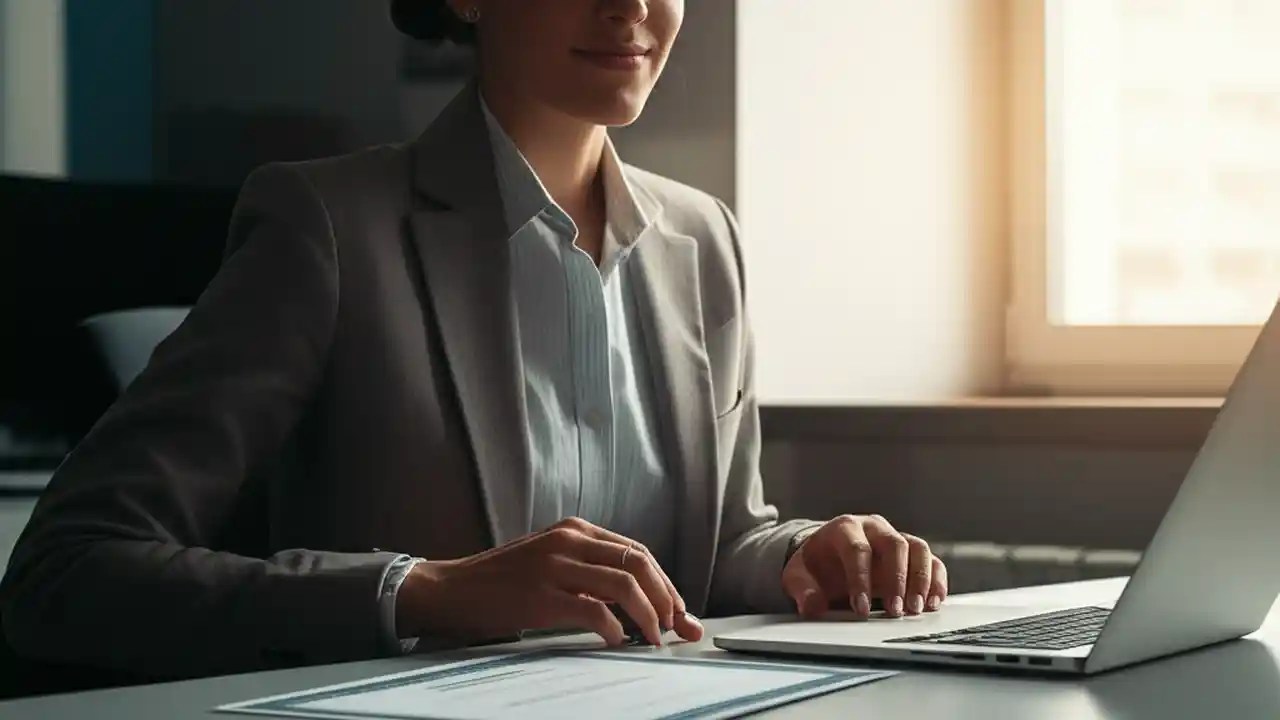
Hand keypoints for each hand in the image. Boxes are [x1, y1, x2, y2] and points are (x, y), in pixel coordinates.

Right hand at [396, 517, 703, 646]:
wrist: (453, 589)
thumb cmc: (504, 581)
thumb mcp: (552, 560)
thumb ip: (590, 571)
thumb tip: (637, 601)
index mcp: (576, 529)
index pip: (637, 551)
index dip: (665, 582)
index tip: (679, 609)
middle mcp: (570, 540)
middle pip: (639, 563)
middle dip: (666, 598)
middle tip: (676, 625)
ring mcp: (555, 565)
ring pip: (624, 584)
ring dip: (648, 614)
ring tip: (654, 636)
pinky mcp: (541, 595)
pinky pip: (594, 610)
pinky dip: (614, 628)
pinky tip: (617, 640)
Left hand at [782, 515, 947, 619]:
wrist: (828, 556)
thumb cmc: (815, 565)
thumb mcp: (799, 575)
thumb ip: (803, 590)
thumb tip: (812, 606)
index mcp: (844, 529)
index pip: (857, 549)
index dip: (861, 579)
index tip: (861, 609)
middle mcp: (873, 528)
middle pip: (894, 544)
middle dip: (897, 579)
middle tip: (895, 611)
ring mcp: (895, 537)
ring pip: (918, 548)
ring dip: (921, 579)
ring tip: (917, 609)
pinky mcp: (910, 553)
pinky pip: (931, 560)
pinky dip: (936, 580)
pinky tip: (934, 603)